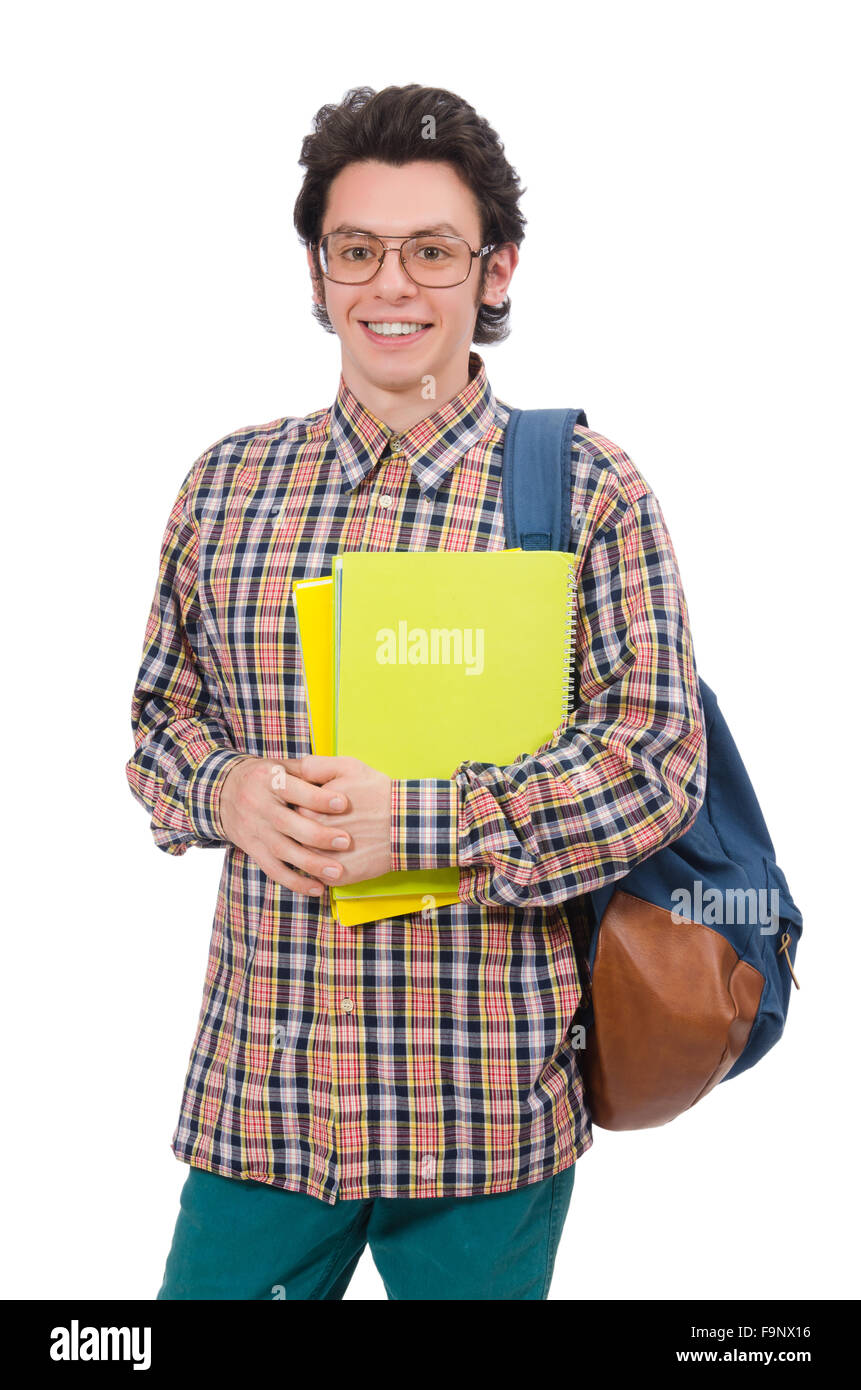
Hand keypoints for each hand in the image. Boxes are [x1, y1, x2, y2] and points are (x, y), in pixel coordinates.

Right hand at [218, 754, 391, 895]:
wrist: (223, 792)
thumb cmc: (266, 777)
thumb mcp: (282, 765)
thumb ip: (309, 769)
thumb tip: (339, 776)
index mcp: (268, 780)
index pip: (294, 789)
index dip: (318, 798)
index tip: (344, 803)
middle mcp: (259, 806)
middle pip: (288, 824)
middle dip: (318, 835)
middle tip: (346, 841)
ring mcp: (254, 830)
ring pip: (282, 851)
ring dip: (311, 864)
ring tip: (337, 872)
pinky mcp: (253, 850)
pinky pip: (273, 870)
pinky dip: (295, 882)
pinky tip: (317, 888)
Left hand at [290, 754, 392, 886]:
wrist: (406, 824)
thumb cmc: (377, 793)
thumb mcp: (348, 767)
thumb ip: (315, 766)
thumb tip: (293, 771)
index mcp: (309, 810)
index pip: (290, 810)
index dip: (302, 806)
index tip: (316, 804)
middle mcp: (311, 838)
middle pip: (295, 835)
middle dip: (306, 828)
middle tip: (329, 821)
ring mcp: (324, 861)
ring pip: (307, 857)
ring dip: (314, 849)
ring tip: (335, 837)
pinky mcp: (338, 878)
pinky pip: (321, 875)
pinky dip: (327, 867)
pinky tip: (339, 854)